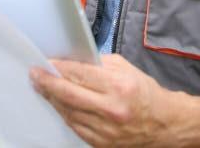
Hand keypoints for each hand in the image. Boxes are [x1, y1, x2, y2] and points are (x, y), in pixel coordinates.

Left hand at [30, 54, 170, 146]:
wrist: (165, 124)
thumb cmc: (145, 94)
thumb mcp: (126, 69)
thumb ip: (99, 64)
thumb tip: (73, 60)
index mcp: (119, 87)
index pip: (79, 74)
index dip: (58, 68)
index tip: (46, 63)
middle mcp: (111, 109)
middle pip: (68, 94)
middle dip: (47, 82)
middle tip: (35, 74)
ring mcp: (105, 129)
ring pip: (68, 111)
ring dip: (52, 98)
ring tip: (43, 87)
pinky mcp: (101, 142)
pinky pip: (75, 125)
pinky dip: (64, 113)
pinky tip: (58, 103)